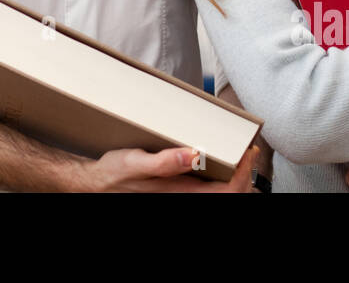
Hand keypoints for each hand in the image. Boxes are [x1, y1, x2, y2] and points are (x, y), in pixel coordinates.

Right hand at [84, 144, 256, 191]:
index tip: (248, 152)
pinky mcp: (179, 191)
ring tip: (240, 155)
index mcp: (180, 192)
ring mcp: (183, 195)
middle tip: (249, 151)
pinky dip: (223, 179)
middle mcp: (185, 197)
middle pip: (229, 194)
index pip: (227, 192)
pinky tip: (221, 163)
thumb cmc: (114, 173)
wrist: (98, 184)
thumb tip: (193, 155)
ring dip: (236, 177)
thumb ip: (163, 161)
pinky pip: (209, 190)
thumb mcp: (134, 162)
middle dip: (245, 175)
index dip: (244, 174)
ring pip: (221, 194)